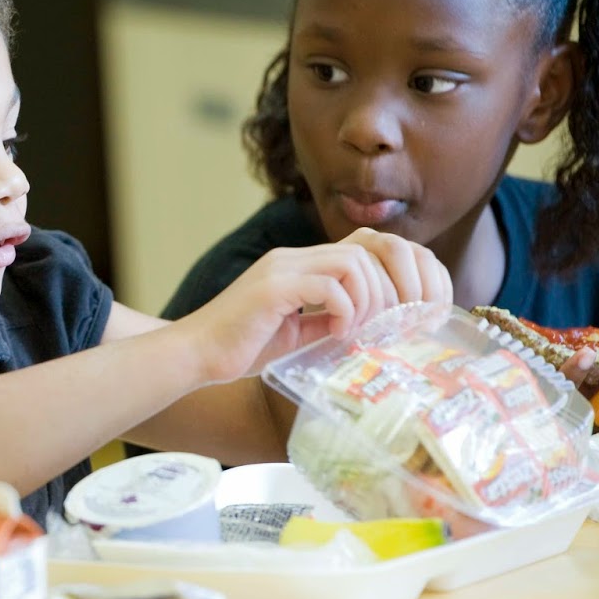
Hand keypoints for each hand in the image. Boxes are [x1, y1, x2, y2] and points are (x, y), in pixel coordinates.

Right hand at [185, 232, 445, 382]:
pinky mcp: (273, 288)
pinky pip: (329, 286)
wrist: (193, 354)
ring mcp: (282, 268)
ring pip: (355, 262)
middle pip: (373, 247)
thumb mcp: (297, 333)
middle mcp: (294, 257)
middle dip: (395, 289)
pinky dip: (345, 311)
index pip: (368, 245)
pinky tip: (334, 334)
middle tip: (389, 326)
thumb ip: (328, 320)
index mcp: (302, 264)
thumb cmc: (240, 347)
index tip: (405, 312)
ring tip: (356, 331)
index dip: (399, 272)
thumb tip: (369, 327)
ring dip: (370, 301)